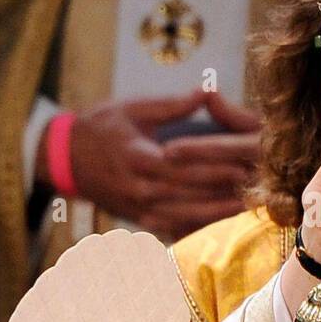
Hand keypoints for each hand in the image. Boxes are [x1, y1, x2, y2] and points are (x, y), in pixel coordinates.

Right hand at [40, 89, 258, 239]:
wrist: (61, 159)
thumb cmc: (96, 128)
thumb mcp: (131, 108)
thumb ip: (171, 105)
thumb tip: (206, 92)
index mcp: (140, 157)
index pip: (187, 163)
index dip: (218, 165)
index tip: (247, 162)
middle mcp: (140, 187)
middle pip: (192, 192)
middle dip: (227, 190)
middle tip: (260, 186)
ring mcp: (138, 207)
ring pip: (185, 215)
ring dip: (218, 213)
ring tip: (247, 209)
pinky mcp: (137, 219)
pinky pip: (170, 228)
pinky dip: (196, 229)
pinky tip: (218, 228)